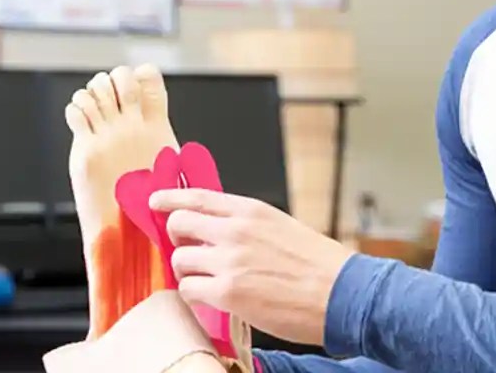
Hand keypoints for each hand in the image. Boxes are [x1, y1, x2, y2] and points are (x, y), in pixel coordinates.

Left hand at [149, 189, 354, 345]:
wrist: (340, 293)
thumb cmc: (319, 265)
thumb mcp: (281, 227)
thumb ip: (248, 226)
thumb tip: (218, 231)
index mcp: (251, 211)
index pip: (197, 196)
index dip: (170, 198)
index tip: (155, 201)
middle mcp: (235, 231)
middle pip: (178, 223)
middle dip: (176, 237)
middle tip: (186, 249)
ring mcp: (229, 261)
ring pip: (179, 259)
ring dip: (188, 271)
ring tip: (206, 280)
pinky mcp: (227, 292)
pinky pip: (188, 290)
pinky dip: (194, 295)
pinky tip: (210, 298)